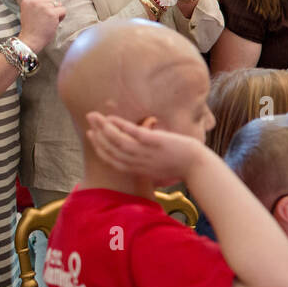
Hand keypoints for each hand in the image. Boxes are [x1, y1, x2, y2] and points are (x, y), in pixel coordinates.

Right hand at [16, 0, 65, 52]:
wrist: (31, 39)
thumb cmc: (32, 28)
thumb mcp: (29, 12)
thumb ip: (38, 5)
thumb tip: (55, 1)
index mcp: (27, 0)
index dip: (47, 4)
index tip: (43, 13)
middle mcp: (34, 2)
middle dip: (52, 8)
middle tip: (46, 19)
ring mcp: (43, 7)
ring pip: (58, 4)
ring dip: (57, 13)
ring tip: (49, 21)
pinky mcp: (51, 13)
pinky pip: (63, 10)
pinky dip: (62, 17)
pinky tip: (54, 23)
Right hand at [83, 111, 206, 185]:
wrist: (199, 167)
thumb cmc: (183, 166)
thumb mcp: (160, 167)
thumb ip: (147, 161)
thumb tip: (143, 146)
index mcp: (138, 169)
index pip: (112, 160)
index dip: (100, 148)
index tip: (91, 136)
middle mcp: (138, 163)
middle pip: (111, 150)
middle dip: (97, 136)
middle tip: (88, 123)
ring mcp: (146, 153)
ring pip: (117, 141)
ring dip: (103, 128)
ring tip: (94, 117)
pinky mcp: (155, 143)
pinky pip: (132, 133)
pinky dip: (120, 125)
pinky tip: (112, 117)